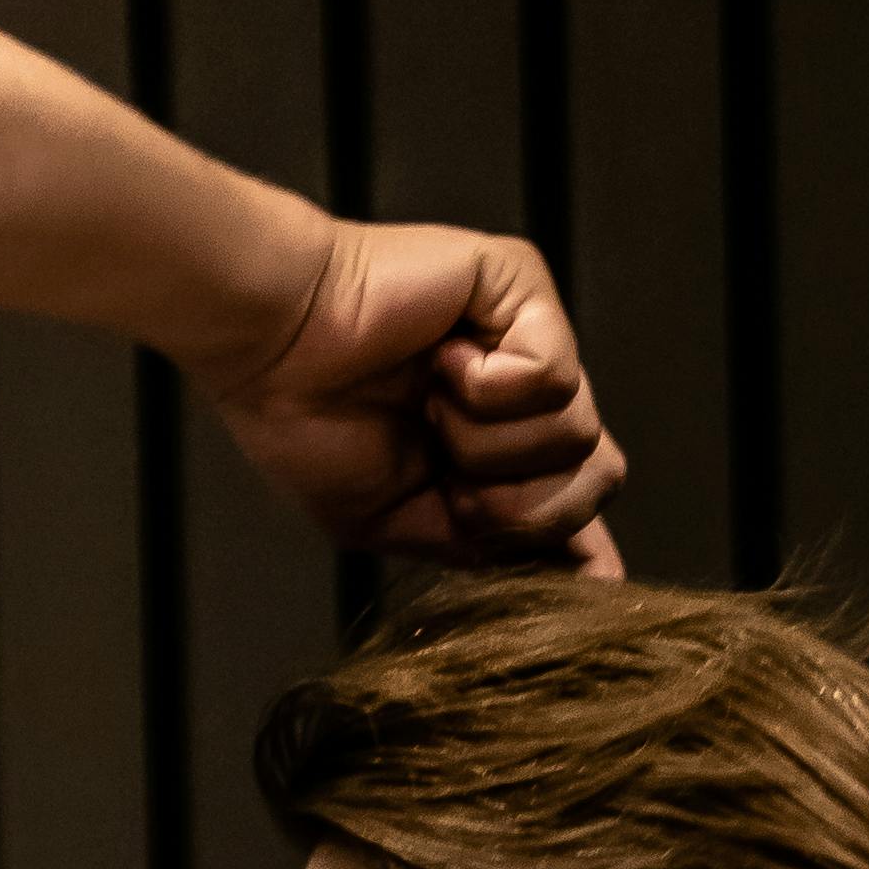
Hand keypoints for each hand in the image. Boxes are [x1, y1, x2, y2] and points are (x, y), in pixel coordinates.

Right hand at [194, 212, 624, 571]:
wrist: (272, 352)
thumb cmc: (312, 428)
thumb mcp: (401, 520)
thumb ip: (493, 544)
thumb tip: (596, 577)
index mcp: (498, 444)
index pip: (577, 497)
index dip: (577, 543)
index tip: (571, 579)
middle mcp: (527, 391)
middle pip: (594, 481)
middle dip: (511, 502)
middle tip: (438, 463)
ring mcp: (531, 337)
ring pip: (578, 435)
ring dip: (484, 443)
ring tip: (426, 402)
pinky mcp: (523, 289)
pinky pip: (553, 378)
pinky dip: (484, 389)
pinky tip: (436, 359)